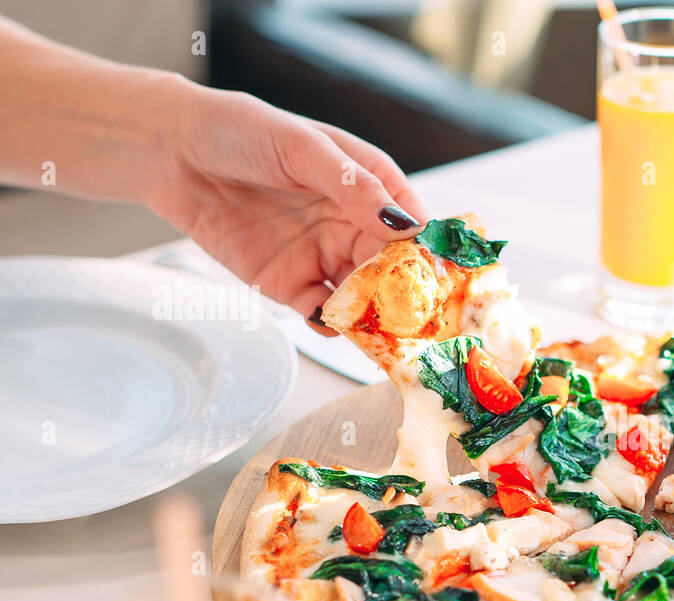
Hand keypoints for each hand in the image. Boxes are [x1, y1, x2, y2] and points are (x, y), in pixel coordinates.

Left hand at [145, 83, 429, 334]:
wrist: (171, 151)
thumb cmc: (239, 131)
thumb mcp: (301, 147)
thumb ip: (352, 186)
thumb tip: (403, 224)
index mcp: (367, 184)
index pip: (411, 223)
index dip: (427, 250)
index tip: (438, 276)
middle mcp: (352, 224)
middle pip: (393, 268)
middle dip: (406, 294)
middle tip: (414, 318)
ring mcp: (322, 256)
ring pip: (362, 296)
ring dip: (373, 316)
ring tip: (381, 332)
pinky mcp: (288, 283)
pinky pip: (321, 313)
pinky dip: (332, 325)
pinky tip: (334, 327)